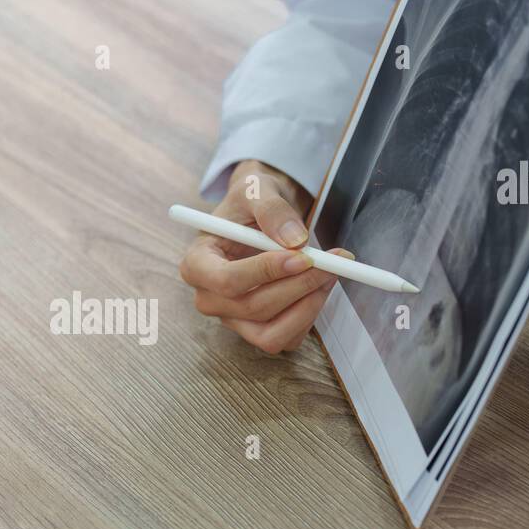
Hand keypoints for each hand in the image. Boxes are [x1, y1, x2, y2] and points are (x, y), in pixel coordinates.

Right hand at [179, 160, 350, 353]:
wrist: (259, 216)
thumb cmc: (250, 204)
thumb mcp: (256, 190)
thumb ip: (272, 210)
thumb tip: (295, 241)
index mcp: (197, 264)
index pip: (226, 281)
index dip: (265, 272)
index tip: (303, 256)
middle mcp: (210, 298)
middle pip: (252, 307)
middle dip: (298, 286)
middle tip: (331, 262)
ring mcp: (233, 319)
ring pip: (271, 332)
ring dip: (308, 305)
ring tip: (329, 272)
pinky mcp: (257, 331)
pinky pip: (287, 338)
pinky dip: (310, 315)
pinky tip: (319, 287)